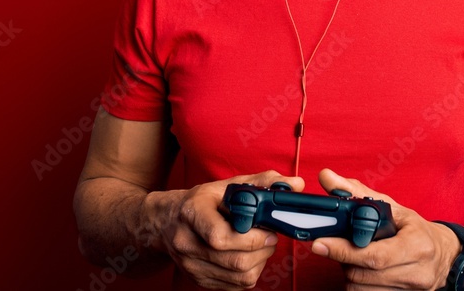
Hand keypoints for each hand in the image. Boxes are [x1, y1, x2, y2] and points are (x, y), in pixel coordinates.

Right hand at [150, 169, 304, 289]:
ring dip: (260, 262)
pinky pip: (235, 286)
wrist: (167, 223)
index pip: (221, 237)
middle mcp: (187, 243)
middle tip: (271, 237)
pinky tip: (249, 256)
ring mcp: (191, 266)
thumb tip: (296, 184)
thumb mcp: (228, 185)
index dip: (252, 238)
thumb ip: (263, 183)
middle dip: (263, 250)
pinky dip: (249, 273)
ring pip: (238, 277)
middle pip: (234, 260)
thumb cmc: (202, 202)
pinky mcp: (199, 280)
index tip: (268, 230)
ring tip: (261, 246)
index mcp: (192, 213)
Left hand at [310, 169, 461, 289]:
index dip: (344, 251)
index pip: (374, 256)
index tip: (320, 243)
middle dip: (342, 258)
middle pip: (361, 274)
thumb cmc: (417, 231)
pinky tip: (362, 269)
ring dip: (348, 271)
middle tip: (337, 244)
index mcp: (416, 246)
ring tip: (354, 256)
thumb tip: (327, 177)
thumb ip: (357, 192)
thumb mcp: (393, 207)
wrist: (447, 256)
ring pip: (360, 288)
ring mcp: (409, 290)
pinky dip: (358, 283)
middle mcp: (415, 273)